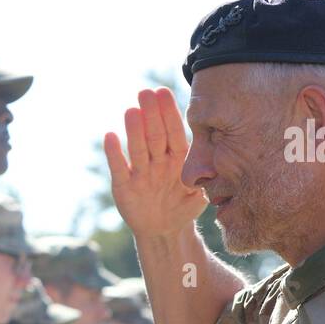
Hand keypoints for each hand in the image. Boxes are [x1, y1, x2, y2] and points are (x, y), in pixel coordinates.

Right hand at [103, 88, 206, 236]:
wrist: (164, 230)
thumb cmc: (183, 206)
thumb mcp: (199, 195)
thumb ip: (205, 181)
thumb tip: (215, 168)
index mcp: (177, 160)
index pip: (175, 134)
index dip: (170, 114)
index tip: (164, 93)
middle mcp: (158, 162)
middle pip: (155, 136)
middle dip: (152, 114)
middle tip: (146, 93)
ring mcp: (141, 173)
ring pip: (138, 148)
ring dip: (134, 130)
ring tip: (132, 110)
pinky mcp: (124, 186)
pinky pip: (119, 168)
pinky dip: (114, 153)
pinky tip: (110, 136)